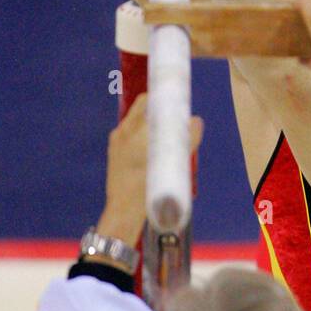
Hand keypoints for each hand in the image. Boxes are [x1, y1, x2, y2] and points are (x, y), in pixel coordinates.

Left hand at [96, 94, 203, 246]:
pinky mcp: (115, 153)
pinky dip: (145, 136)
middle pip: (143, 110)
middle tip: (178, 118)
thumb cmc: (147, 188)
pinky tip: (156, 149)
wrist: (124, 211)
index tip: (179, 100)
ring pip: (137, 123)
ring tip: (169, 135)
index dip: (165, 98)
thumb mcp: (172, 164)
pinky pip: (131, 136)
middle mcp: (122, 132)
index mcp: (133, 131)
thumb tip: (196, 121)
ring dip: (153, 124)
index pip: (148, 101)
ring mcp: (117, 143)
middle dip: (160, 111)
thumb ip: (186, 141)